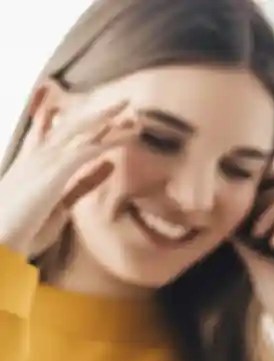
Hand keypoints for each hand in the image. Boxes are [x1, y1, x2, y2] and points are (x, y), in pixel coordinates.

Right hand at [0, 90, 137, 257]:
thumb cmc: (24, 228)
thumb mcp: (60, 205)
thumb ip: (83, 184)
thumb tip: (107, 166)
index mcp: (32, 163)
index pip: (48, 131)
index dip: (66, 115)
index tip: (82, 102)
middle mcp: (38, 157)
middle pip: (70, 126)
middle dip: (97, 113)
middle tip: (121, 102)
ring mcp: (45, 161)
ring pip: (81, 131)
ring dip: (108, 121)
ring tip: (130, 112)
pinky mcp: (54, 172)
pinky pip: (87, 150)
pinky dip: (109, 142)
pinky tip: (127, 137)